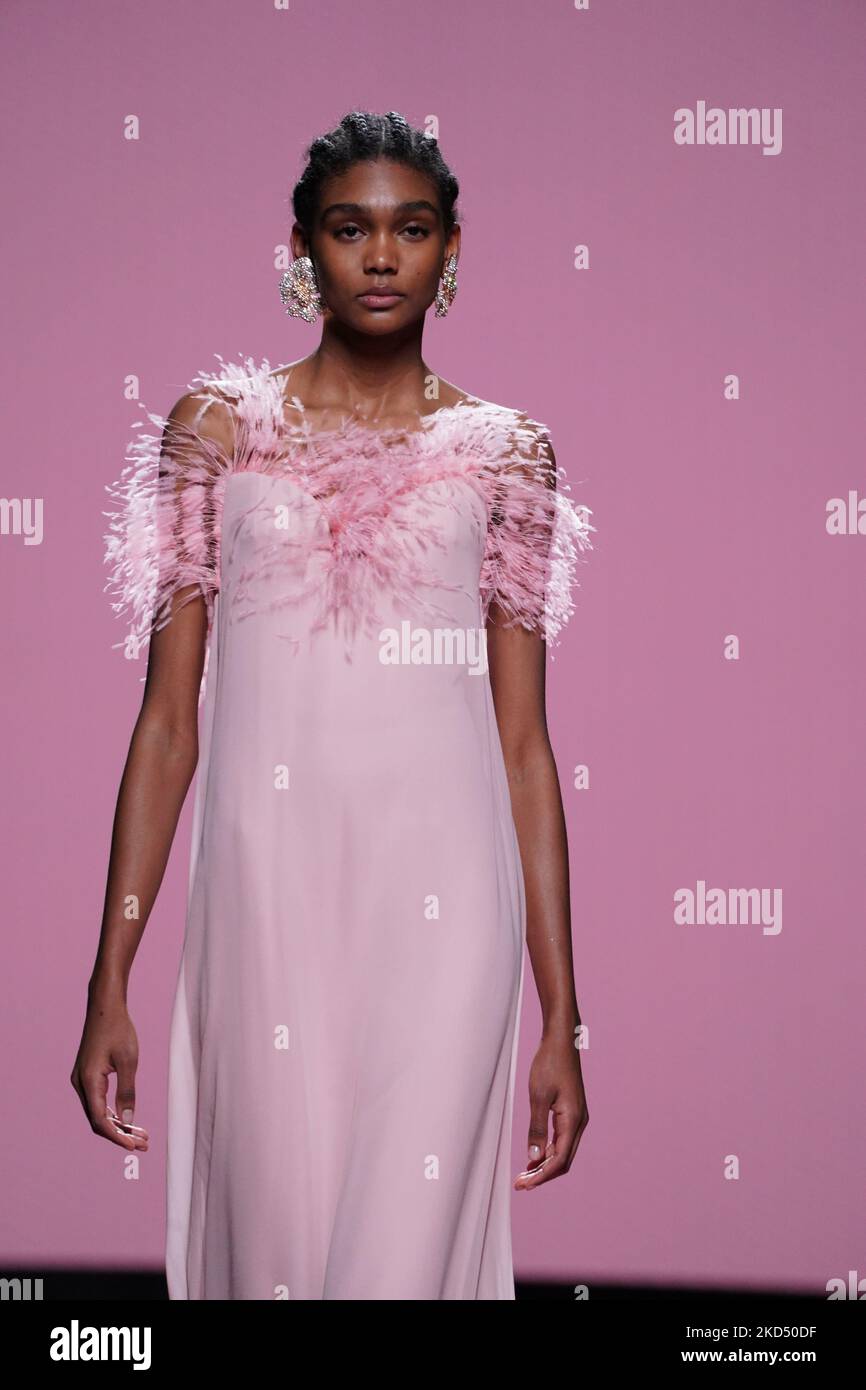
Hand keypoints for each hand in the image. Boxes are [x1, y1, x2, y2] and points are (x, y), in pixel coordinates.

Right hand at [70, 991, 148, 1150]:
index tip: (134, 1146)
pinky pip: (97, 1101)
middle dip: (120, 1134)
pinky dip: (112, 1112)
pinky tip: (128, 1119)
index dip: (116, 1136)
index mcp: (89, 1081)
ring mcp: (82, 1080)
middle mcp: (80, 1084)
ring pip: (97, 1112)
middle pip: (97, 1120)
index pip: (100, 1120)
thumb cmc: (118, 1029)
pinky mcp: (87, 1076)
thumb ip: (128, 1092)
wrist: (104, 1007)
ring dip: (118, 1125)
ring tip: (141, 1134)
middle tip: (144, 1143)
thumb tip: (128, 1119)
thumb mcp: (129, 1060)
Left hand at [514, 1029, 586, 1189]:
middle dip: (543, 1175)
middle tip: (520, 1183)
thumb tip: (534, 1157)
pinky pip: (562, 1139)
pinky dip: (548, 1150)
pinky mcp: (571, 1111)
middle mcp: (579, 1122)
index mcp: (574, 1121)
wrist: (561, 1040)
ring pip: (563, 1151)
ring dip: (545, 1164)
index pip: (559, 1161)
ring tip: (524, 1172)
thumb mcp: (538, 1096)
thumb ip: (537, 1128)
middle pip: (563, 1160)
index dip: (541, 1176)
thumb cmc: (549, 1064)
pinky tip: (534, 1154)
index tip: (522, 1184)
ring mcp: (577, 1117)